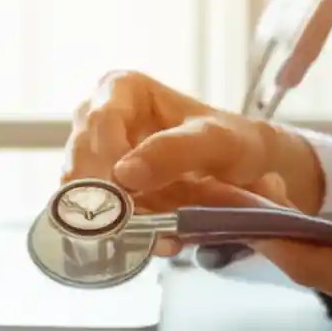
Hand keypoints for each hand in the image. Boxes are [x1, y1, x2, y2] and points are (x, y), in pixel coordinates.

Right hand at [63, 71, 324, 216]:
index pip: (98, 120)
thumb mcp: (217, 140)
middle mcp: (98, 121)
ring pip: (82, 194)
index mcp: (122, 89)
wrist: (250, 175)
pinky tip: (159, 241)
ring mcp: (96, 160)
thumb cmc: (233, 143)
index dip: (106, 156)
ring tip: (159, 234)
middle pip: (81, 159)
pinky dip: (127, 235)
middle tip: (134, 221)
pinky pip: (97, 218)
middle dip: (107, 196)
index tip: (126, 190)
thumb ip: (175, 151)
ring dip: (119, 221)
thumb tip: (124, 175)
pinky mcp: (105, 197)